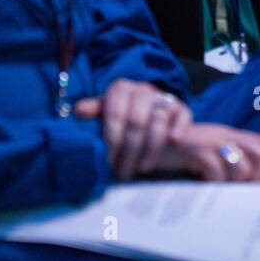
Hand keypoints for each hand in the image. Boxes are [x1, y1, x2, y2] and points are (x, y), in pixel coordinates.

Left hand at [74, 79, 192, 180]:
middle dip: (129, 150)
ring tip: (141, 169)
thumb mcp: (106, 121)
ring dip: (150, 149)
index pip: (115, 112)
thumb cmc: (124, 127)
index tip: (108, 160)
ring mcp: (163, 98)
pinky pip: (182, 116)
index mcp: (121, 89)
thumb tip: (77, 110)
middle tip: (123, 172)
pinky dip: (178, 129)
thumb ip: (95, 114)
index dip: (111, 138)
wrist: (155, 131)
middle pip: (136, 120)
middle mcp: (142, 89)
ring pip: (158, 121)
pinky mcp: (181, 109)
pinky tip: (172, 142)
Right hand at [153, 123, 259, 181]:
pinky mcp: (195, 148)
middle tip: (243, 191)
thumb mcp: (206, 156)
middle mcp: (225, 134)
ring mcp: (211, 140)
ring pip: (241, 165)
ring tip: (222, 190)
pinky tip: (204, 185)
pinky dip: (215, 183)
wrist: (145, 139)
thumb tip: (247, 186)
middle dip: (258, 178)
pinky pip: (216, 170)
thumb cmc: (177, 153)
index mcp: (230, 135)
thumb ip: (226, 164)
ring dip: (236, 183)